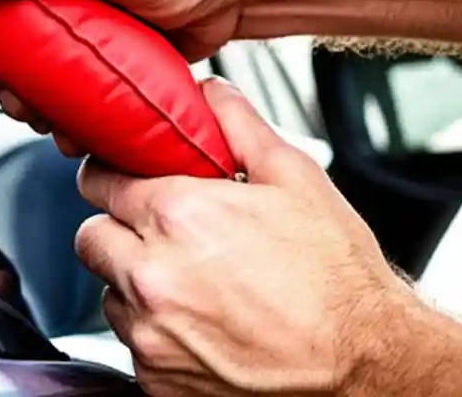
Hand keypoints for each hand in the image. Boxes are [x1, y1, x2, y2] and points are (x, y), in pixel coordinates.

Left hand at [74, 78, 414, 395]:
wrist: (369, 368)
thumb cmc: (340, 279)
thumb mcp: (297, 180)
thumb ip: (239, 127)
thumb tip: (210, 92)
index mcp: (176, 216)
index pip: (98, 182)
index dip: (116, 180)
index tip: (131, 187)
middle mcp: (151, 275)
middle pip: (92, 238)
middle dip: (121, 233)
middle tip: (167, 239)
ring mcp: (150, 333)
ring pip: (110, 294)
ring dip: (139, 287)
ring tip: (198, 288)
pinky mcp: (156, 379)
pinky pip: (133, 344)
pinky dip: (159, 335)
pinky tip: (206, 328)